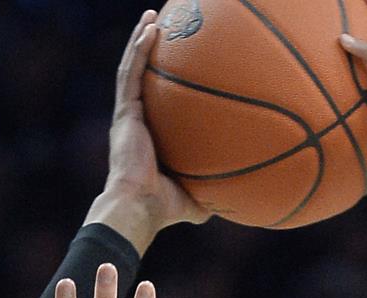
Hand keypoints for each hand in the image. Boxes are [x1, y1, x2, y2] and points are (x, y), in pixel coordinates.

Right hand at [88, 9, 210, 247]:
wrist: (138, 209)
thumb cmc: (164, 209)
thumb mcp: (197, 198)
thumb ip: (215, 193)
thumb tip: (242, 201)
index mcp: (148, 135)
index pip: (155, 100)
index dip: (160, 79)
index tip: (175, 62)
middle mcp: (136, 121)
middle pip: (142, 76)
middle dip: (149, 50)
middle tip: (162, 26)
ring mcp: (128, 115)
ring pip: (132, 68)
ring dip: (141, 40)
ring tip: (152, 16)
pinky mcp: (125, 113)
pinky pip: (131, 74)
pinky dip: (139, 50)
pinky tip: (151, 28)